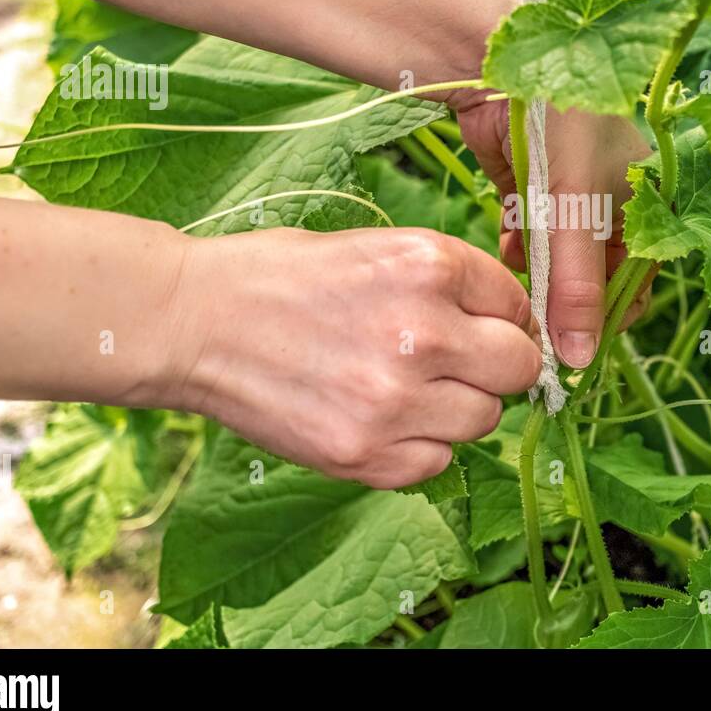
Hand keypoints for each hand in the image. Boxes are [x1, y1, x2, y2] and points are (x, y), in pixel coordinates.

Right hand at [170, 226, 542, 487]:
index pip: (517, 304)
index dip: (502, 316)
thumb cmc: (280, 277)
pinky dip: (419, 446)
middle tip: (460, 362)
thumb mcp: (375, 248)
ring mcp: (396, 400)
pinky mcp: (364, 454)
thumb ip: (446, 283)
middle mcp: (424, 332)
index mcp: (429, 265)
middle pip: (518, 368)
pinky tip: (381, 418)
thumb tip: (506, 320)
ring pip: (483, 420)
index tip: (481, 324)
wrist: (192, 321)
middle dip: (499, 365)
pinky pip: (436, 461)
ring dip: (458, 407)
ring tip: (407, 388)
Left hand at [454, 94, 653, 368]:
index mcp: (647, 205)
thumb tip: (581, 360)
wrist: (499, 64)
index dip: (608, 318)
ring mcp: (571, 199)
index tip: (574, 348)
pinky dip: (520, 250)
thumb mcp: (574, 211)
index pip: (637, 282)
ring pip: (558, 262)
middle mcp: (614, 205)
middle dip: (566, 301)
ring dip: (539, 278)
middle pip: (594, 277)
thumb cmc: (560, 126)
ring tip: (521, 286)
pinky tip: (509, 252)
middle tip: (538, 326)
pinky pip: (531, 239)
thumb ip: (576, 288)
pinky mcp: (533, 191)